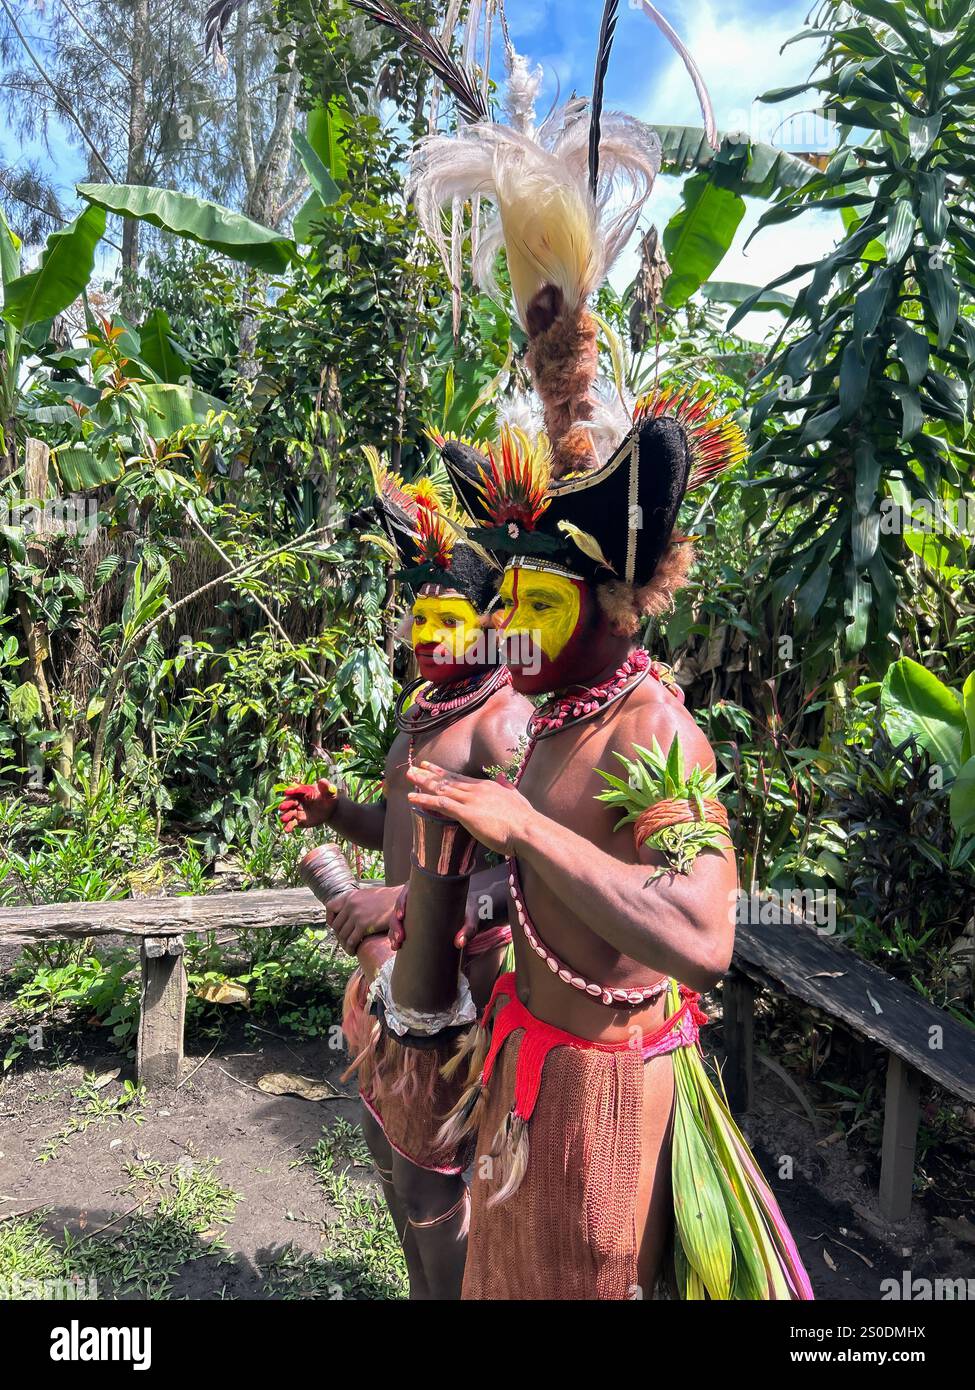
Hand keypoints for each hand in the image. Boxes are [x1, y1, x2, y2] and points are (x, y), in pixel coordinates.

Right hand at [278, 778, 338, 832]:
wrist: (329, 810)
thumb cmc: (328, 798)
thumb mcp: (329, 792)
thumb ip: (326, 787)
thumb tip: (322, 781)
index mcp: (303, 791)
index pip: (296, 790)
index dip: (292, 791)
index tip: (287, 792)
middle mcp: (297, 800)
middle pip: (289, 801)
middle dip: (285, 804)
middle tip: (282, 807)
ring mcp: (296, 811)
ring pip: (288, 813)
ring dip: (285, 816)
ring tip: (284, 819)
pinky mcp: (298, 820)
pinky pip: (292, 823)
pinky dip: (288, 826)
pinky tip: (286, 830)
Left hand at [327, 884, 399, 954]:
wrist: (401, 899)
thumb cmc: (388, 899)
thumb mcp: (367, 895)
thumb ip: (356, 903)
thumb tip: (348, 915)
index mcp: (350, 895)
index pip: (330, 907)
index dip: (331, 919)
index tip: (336, 927)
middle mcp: (350, 904)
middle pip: (336, 925)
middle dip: (339, 935)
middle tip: (346, 941)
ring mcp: (356, 914)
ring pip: (342, 934)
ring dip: (344, 944)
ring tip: (350, 949)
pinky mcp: (364, 925)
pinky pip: (351, 941)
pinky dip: (350, 948)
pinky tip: (354, 951)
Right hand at [387, 884, 478, 950]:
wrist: (466, 913)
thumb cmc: (467, 911)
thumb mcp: (471, 917)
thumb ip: (469, 928)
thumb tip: (459, 943)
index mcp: (427, 888)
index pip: (408, 891)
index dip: (401, 903)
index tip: (401, 916)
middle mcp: (417, 897)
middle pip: (399, 907)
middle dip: (395, 923)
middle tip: (400, 938)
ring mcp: (413, 909)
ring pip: (396, 918)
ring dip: (393, 932)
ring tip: (396, 945)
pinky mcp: (413, 920)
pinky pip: (400, 926)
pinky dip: (395, 936)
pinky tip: (395, 947)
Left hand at [407, 761, 535, 857]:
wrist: (527, 829)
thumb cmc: (524, 819)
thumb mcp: (516, 797)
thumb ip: (508, 788)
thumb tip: (503, 780)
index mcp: (487, 787)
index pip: (461, 778)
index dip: (445, 773)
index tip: (432, 767)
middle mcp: (476, 790)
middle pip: (448, 780)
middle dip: (429, 774)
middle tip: (414, 768)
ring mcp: (470, 800)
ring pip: (442, 789)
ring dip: (423, 783)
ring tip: (409, 776)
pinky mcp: (466, 813)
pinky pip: (441, 804)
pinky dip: (425, 800)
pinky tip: (412, 798)